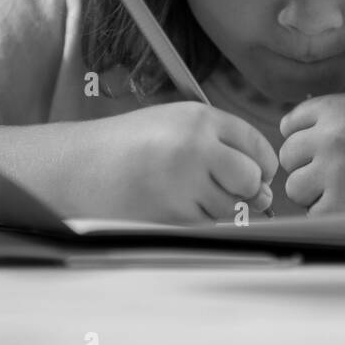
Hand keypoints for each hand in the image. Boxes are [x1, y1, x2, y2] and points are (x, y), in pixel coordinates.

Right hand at [83, 102, 278, 223]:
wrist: (80, 167)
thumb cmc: (129, 144)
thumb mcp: (176, 123)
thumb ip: (223, 146)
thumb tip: (265, 190)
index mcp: (200, 119)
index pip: (258, 144)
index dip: (262, 164)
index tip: (255, 171)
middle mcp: (197, 147)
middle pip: (252, 179)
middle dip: (248, 189)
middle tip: (227, 187)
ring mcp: (185, 182)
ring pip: (233, 208)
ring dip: (222, 208)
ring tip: (189, 192)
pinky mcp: (174, 214)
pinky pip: (209, 225)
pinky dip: (201, 221)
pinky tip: (176, 204)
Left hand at [278, 94, 344, 214]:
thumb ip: (325, 119)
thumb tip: (285, 132)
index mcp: (336, 109)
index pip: (289, 125)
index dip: (304, 140)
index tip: (323, 149)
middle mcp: (330, 138)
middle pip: (287, 157)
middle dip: (307, 166)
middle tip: (339, 172)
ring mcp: (332, 174)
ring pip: (294, 187)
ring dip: (314, 192)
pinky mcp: (337, 208)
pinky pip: (311, 214)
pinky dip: (329, 214)